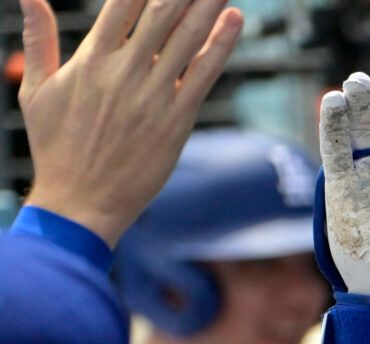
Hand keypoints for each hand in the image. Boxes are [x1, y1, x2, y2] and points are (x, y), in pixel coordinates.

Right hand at [16, 0, 243, 244]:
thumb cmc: (55, 146)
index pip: (121, 5)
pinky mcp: (177, 120)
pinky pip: (203, 74)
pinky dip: (220, 45)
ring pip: (187, 39)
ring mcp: (153, 95)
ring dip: (208, 6)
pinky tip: (234, 20)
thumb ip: (38, 38)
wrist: (81, 200)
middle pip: (160, 14)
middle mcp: (124, 72)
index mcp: (90, 60)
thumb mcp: (36, 88)